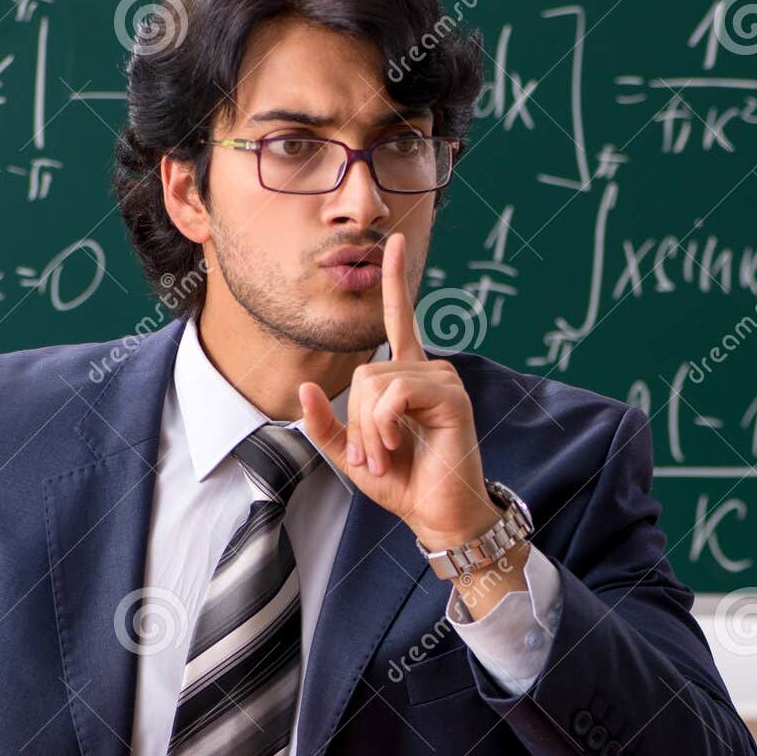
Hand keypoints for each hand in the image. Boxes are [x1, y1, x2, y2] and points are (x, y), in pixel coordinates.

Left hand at [298, 231, 497, 549]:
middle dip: (359, 422)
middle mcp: (429, 371)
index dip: (395, 281)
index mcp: (407, 378)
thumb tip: (305, 388)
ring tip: (389, 456)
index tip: (393, 241)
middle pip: (365, 371)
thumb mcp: (351, 455)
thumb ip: (326, 425)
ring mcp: (443, 382)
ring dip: (371, 430)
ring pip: (376, 384)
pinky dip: (387, 425)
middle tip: (376, 456)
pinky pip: (396, 394)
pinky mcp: (451, 398)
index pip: (400, 320)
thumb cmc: (403, 483)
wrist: (438, 514)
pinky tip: (402, 445)